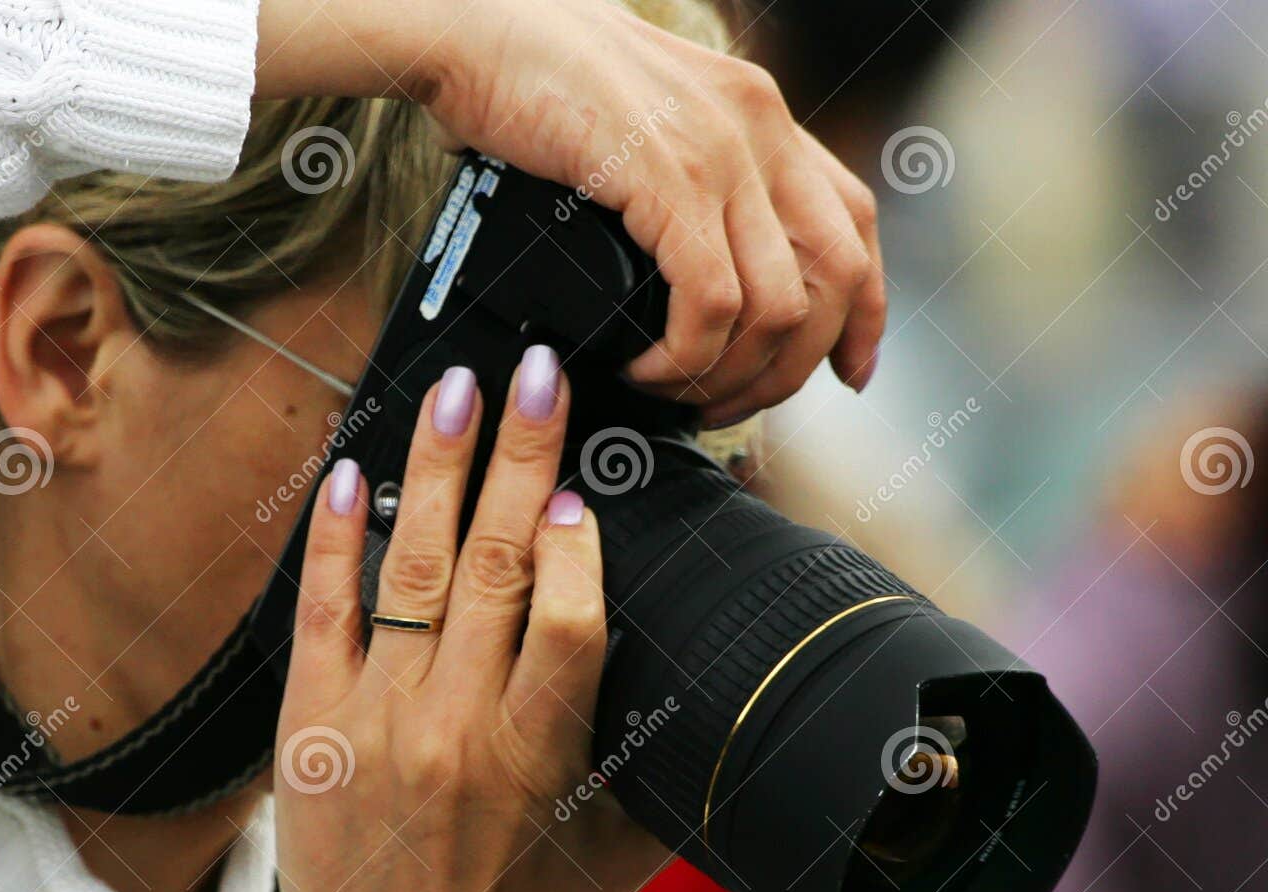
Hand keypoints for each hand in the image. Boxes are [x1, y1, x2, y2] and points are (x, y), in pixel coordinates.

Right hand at [256, 0, 885, 425]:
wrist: (477, 29)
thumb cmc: (537, 82)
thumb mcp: (647, 128)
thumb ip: (688, 184)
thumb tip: (695, 281)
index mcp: (762, 116)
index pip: (854, 224)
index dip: (863, 312)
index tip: (848, 372)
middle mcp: (759, 127)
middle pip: (833, 280)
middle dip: (792, 368)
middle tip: (730, 406)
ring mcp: (721, 150)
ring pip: (778, 308)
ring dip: (729, 375)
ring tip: (673, 390)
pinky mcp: (668, 176)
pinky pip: (711, 303)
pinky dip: (683, 357)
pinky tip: (644, 367)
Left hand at [274, 351, 669, 891]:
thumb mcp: (622, 838)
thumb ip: (661, 736)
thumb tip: (713, 632)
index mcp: (538, 758)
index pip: (569, 620)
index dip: (579, 545)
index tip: (585, 488)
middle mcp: (451, 733)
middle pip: (489, 564)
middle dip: (520, 456)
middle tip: (538, 371)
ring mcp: (368, 728)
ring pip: (408, 569)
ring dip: (436, 469)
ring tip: (461, 389)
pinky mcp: (306, 734)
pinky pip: (321, 613)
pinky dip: (335, 539)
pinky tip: (353, 471)